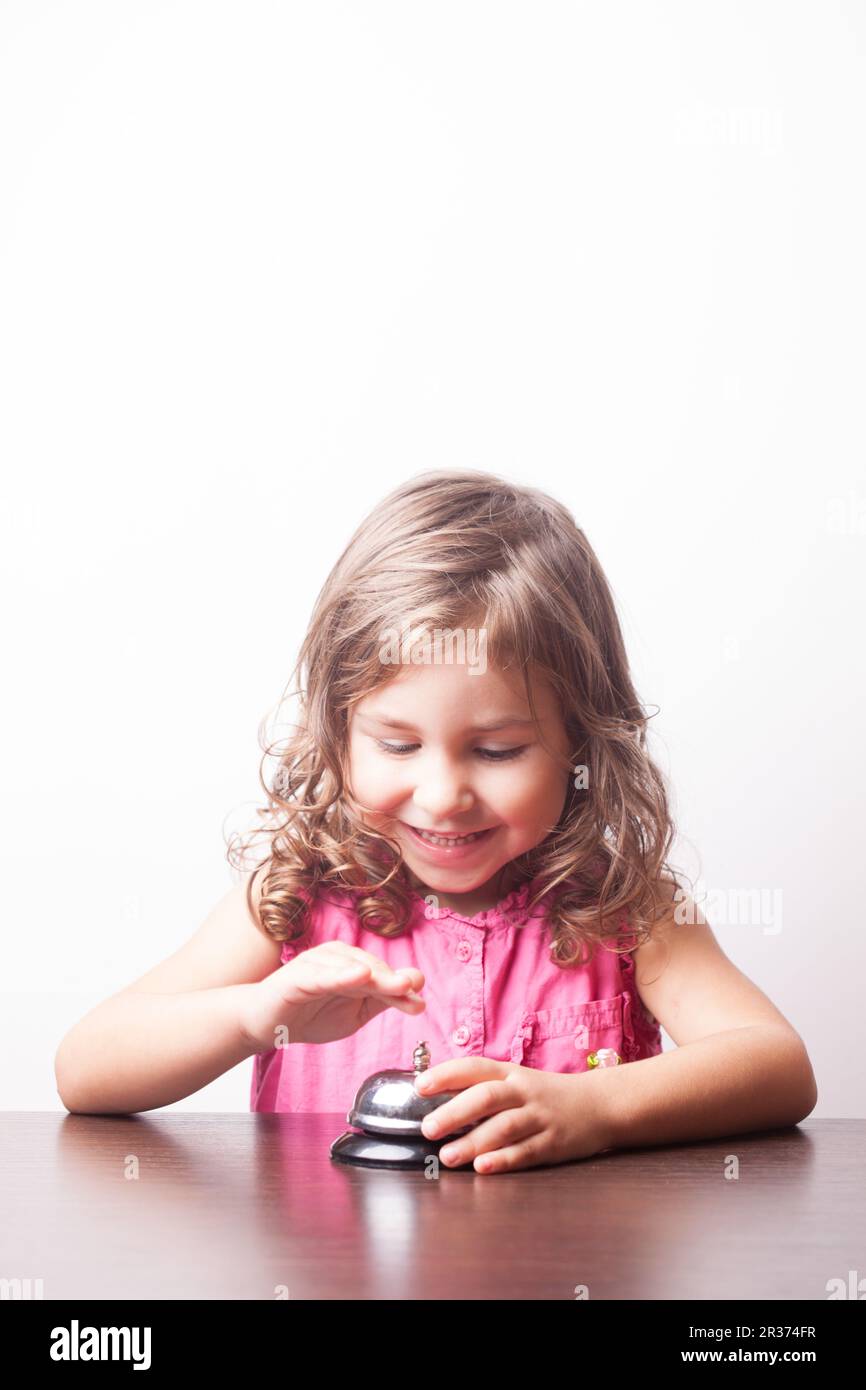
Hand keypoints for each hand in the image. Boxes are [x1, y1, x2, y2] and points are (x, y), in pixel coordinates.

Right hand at [240, 942, 425, 1048]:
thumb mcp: (354, 1013)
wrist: (266, 1024)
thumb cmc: (309, 1014)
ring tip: (397, 985)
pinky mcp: (297, 976)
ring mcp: (316, 964)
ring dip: (375, 976)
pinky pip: (322, 975)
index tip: (419, 1003)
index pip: (383, 975)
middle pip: (371, 968)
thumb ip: (383, 1000)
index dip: (402, 988)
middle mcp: (336, 958)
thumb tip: (417, 989)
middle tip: (412, 991)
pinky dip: (341, 975)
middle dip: (392, 981)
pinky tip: (359, 976)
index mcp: (352, 964)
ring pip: (350, 968)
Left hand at [416, 1056, 611, 1173]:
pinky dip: (504, 1160)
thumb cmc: (546, 1095)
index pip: (475, 1068)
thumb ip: (484, 1089)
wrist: (599, 1104)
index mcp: (510, 1074)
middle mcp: (523, 1092)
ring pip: (504, 1127)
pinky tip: (483, 1167)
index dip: (446, 1075)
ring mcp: (539, 1117)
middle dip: (455, 1112)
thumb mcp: (517, 1082)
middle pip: (487, 1097)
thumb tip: (437, 1100)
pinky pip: (526, 1152)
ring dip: (474, 1142)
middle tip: (428, 1128)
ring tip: (448, 1156)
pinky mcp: (553, 1143)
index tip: (420, 1087)